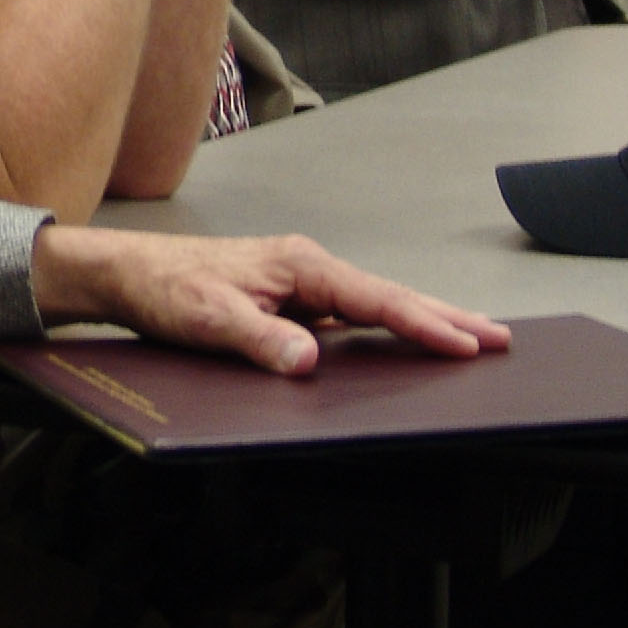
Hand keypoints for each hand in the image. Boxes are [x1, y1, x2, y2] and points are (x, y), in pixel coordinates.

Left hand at [32, 224, 509, 376]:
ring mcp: (302, 282)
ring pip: (375, 303)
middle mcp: (307, 267)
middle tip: (500, 339)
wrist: (127, 271)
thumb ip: (260, 340)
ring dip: (423, 320)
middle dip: (445, 317)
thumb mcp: (208, 319)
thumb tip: (309, 362)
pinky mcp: (291, 298)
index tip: (465, 343)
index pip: (374, 299)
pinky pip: (352, 313)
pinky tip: (405, 340)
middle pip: (389, 295)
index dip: (423, 324)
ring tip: (473, 338)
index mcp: (299, 265)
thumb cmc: (165, 287)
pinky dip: (389, 324)